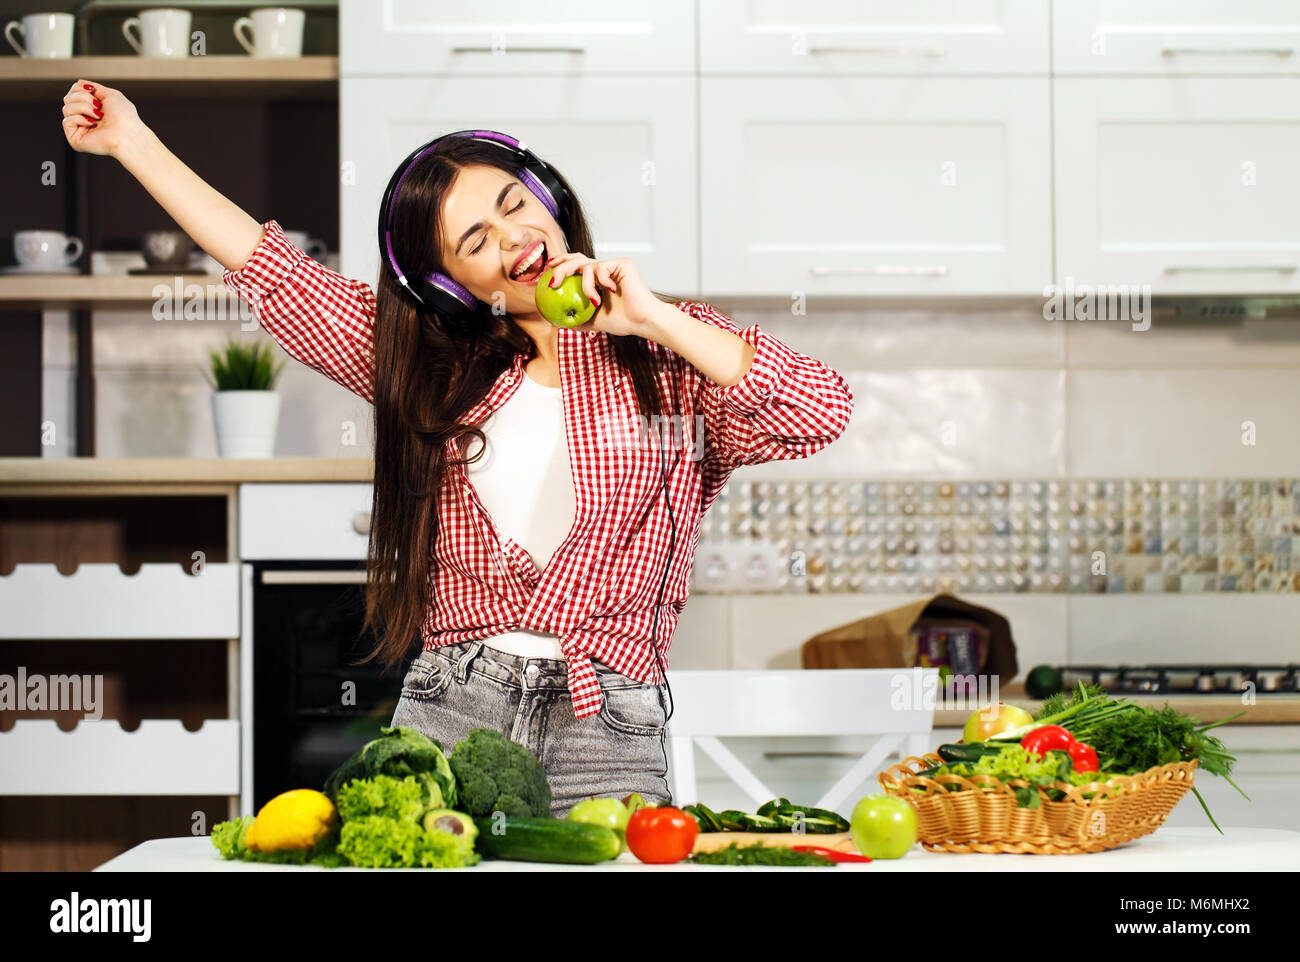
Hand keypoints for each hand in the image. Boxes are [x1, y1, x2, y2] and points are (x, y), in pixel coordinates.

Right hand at [61, 79, 141, 156]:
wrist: (128, 134)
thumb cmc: (125, 117)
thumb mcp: (110, 94)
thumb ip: (94, 87)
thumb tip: (79, 83)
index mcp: (92, 109)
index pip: (73, 91)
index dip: (81, 88)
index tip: (94, 92)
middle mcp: (85, 118)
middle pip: (68, 98)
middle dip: (83, 97)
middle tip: (99, 107)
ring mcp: (80, 129)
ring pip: (66, 108)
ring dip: (84, 107)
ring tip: (98, 116)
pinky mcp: (75, 140)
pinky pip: (66, 121)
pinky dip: (79, 119)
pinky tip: (92, 124)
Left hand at [543, 253, 659, 337]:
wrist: (641, 322)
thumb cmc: (621, 321)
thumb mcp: (592, 322)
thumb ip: (575, 319)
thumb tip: (554, 322)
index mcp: (595, 279)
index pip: (574, 265)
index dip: (560, 263)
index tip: (547, 270)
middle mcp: (602, 269)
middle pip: (576, 259)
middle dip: (561, 267)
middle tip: (553, 281)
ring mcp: (612, 266)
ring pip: (588, 265)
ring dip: (586, 285)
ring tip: (594, 302)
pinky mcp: (622, 264)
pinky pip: (602, 267)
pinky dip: (602, 280)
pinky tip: (610, 291)